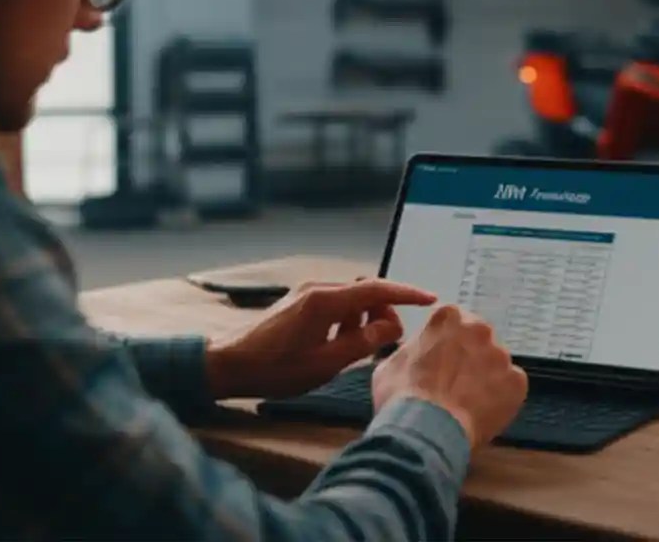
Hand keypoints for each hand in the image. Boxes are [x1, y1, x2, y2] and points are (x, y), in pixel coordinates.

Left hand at [206, 279, 435, 399]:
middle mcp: (317, 289)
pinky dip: (347, 319)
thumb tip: (391, 328)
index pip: (376, 289)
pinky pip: (334, 304)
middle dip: (383, 311)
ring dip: (363, 318)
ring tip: (362, 347)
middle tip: (388, 341)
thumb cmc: (274, 369)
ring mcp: (306, 293)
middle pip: (365, 291)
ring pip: (350, 298)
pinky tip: (341, 343)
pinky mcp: (298, 302)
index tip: (429, 299)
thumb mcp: (325, 363)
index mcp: (325, 301)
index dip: (406, 293)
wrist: (229, 365)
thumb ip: (362, 343)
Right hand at [371, 305, 527, 448]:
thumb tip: (417, 356)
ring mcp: (501, 356)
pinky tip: (481, 413)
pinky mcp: (516, 382)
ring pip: (496, 364)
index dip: (447, 343)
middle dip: (470, 357)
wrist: (424, 430)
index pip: (453, 321)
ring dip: (485, 378)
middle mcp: (480, 330)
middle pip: (479, 340)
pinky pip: (511, 387)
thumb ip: (412, 351)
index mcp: (449, 317)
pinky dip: (501, 398)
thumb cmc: (401, 396)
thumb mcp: (392, 364)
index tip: (441, 359)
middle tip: (455, 383)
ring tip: (467, 403)